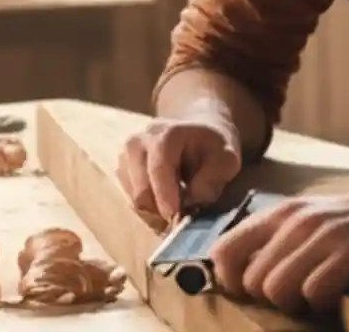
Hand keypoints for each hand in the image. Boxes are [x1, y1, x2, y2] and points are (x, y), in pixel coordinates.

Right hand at [116, 117, 242, 220]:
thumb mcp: (226, 159)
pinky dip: (150, 209)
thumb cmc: (211, 145)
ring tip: (179, 207)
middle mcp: (138, 142)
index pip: (159, 170)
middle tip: (183, 219)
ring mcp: (126, 156)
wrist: (194, 129)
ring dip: (156, 212)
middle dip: (162, 211)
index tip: (177, 219)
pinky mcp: (122, 169)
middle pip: (141, 191)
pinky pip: (131, 200)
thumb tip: (193, 201)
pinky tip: (167, 201)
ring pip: (135, 200)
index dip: (166, 198)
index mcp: (165, 134)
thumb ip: (212, 179)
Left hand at [209, 193, 348, 315]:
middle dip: (270, 300)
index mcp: (280, 214)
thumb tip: (234, 274)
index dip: (231, 282)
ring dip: (296, 304)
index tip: (248, 294)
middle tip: (297, 297)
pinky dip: (324, 304)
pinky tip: (339, 296)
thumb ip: (273, 240)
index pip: (225, 251)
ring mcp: (325, 236)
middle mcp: (297, 221)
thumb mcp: (308, 220)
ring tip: (317, 297)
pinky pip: (315, 293)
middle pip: (252, 282)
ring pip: (277, 290)